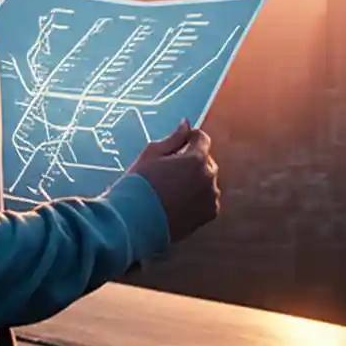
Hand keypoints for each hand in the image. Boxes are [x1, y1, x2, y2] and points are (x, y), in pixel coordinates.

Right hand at [125, 120, 219, 243]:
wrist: (135, 221)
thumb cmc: (140, 184)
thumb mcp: (152, 154)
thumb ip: (173, 138)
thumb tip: (186, 124)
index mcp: (196, 159)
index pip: (202, 139)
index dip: (190, 139)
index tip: (179, 145)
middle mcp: (208, 177)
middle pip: (206, 161)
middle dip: (193, 161)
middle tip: (171, 171)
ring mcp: (211, 197)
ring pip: (207, 181)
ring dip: (196, 180)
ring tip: (173, 189)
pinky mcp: (209, 213)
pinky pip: (208, 199)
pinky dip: (198, 198)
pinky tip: (178, 202)